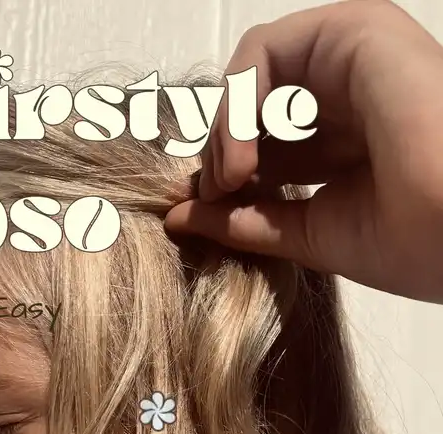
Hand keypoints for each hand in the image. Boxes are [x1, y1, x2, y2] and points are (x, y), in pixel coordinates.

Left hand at [165, 0, 442, 302]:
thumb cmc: (414, 240)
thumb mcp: (309, 234)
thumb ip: (245, 220)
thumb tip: (179, 217)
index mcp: (352, 143)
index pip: (268, 146)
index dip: (229, 175)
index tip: (207, 211)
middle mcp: (353, 97)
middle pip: (254, 110)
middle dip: (220, 152)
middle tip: (210, 196)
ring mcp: (355, 61)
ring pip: (251, 79)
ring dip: (224, 131)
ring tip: (226, 182)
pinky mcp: (354, 33)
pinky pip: (262, 53)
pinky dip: (235, 105)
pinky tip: (239, 158)